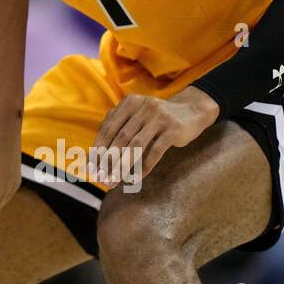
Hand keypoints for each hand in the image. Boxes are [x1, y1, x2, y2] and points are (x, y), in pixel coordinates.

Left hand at [91, 86, 219, 184]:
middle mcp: (142, 107)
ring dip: (124, 166)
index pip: (107, 128)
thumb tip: (97, 155)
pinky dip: (144, 166)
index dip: (98, 149)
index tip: (92, 168)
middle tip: (103, 179)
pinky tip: (137, 178)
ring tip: (116, 180)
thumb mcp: (137, 115)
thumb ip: (118, 127)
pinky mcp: (174, 129)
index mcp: (129, 103)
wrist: (192, 110)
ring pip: (136, 146)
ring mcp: (159, 117)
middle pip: (120, 138)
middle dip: (109, 161)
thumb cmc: (157, 118)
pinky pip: (155, 151)